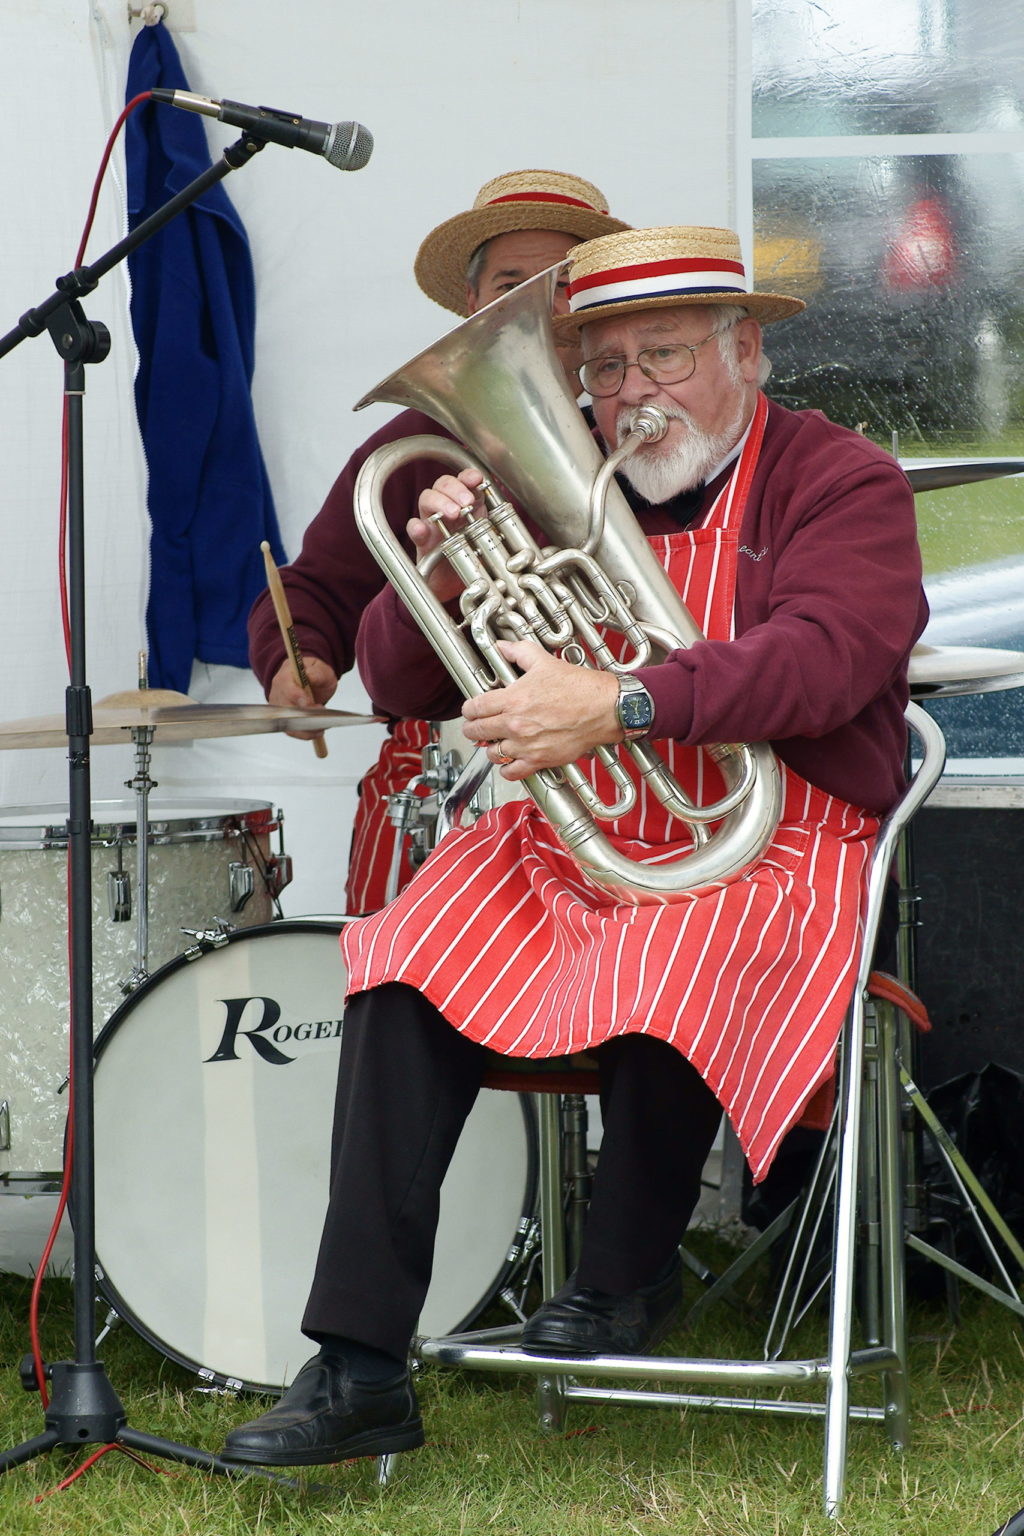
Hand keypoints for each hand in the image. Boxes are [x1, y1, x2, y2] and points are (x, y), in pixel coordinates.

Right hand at [267, 654, 337, 739]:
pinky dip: (303, 734)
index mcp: (286, 676)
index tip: (315, 706)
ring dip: (305, 729)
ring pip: (287, 723)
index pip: (289, 690)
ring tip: (321, 729)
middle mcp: (278, 691)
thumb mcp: (321, 669)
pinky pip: (289, 730)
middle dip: (306, 717)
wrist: (310, 680)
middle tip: (323, 719)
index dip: (300, 700)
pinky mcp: (281, 717)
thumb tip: (310, 676)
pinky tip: (315, 732)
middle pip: (286, 710)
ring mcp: (278, 705)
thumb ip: (317, 673)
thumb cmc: (315, 674)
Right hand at [408, 467, 483, 603]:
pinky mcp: (422, 539)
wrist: (456, 583)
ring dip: (439, 501)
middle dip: (455, 489)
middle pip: (443, 484)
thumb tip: (505, 512)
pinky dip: (416, 526)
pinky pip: (413, 528)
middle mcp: (447, 507)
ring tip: (453, 513)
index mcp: (465, 503)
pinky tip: (422, 529)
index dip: (468, 476)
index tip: (477, 479)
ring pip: (427, 498)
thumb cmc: (472, 555)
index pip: (462, 480)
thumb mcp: (488, 536)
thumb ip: (493, 522)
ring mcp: (432, 521)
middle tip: (466, 503)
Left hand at [461, 639, 620, 779]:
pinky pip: (512, 772)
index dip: (469, 709)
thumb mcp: (545, 661)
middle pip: (478, 731)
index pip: (475, 708)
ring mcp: (526, 745)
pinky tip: (509, 761)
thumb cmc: (579, 687)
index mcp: (513, 699)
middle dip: (473, 728)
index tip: (471, 710)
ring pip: (492, 753)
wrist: (603, 708)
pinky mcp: (539, 760)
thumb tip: (503, 647)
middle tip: (475, 727)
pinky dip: (506, 769)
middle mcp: (515, 724)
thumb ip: (519, 652)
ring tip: (495, 742)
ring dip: (490, 748)